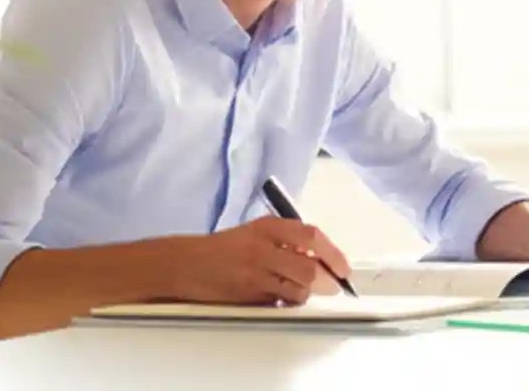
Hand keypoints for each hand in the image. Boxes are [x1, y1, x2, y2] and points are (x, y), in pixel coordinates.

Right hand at [174, 216, 351, 305]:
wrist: (186, 264)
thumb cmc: (223, 249)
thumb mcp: (255, 233)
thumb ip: (286, 241)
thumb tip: (322, 258)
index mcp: (267, 227)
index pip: (311, 236)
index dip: (333, 253)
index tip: (343, 268)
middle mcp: (262, 247)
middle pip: (309, 268)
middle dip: (327, 281)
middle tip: (334, 286)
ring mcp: (255, 273)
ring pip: (297, 289)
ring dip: (306, 293)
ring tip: (299, 290)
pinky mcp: (248, 295)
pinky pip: (280, 302)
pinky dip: (287, 302)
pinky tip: (279, 296)